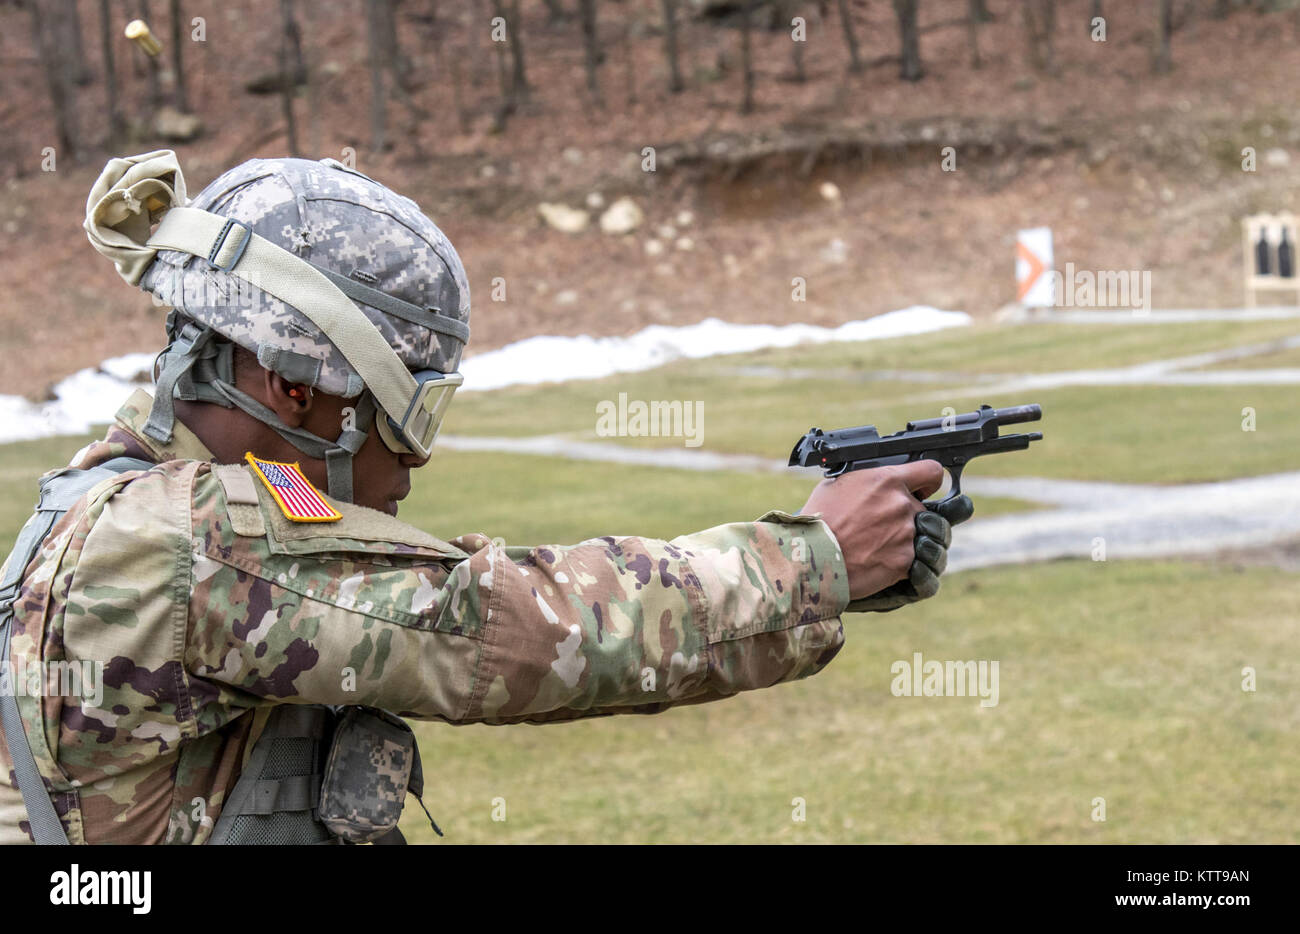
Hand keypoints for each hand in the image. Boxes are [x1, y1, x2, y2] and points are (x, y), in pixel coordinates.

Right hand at [799, 462, 972, 611]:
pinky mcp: (905, 561)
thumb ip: (866, 482)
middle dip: (909, 518)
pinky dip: (903, 564)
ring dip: (910, 541)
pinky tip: (881, 563)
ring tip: (885, 548)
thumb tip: (873, 483)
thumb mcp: (838, 485)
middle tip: (884, 528)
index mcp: (887, 480)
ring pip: (924, 537)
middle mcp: (902, 504)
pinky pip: (916, 561)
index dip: (929, 481)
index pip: (932, 471)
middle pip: (924, 509)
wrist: (812, 557)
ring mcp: (907, 534)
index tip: (923, 489)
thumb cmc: (818, 520)